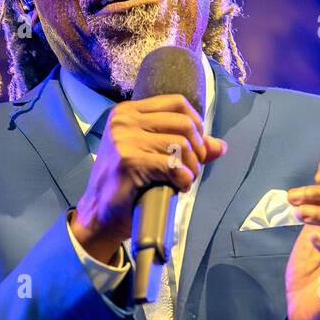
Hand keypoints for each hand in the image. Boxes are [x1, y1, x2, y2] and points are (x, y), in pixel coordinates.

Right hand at [70, 95, 226, 264]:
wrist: (98, 216)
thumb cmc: (125, 187)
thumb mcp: (153, 158)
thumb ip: (185, 148)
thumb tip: (220, 146)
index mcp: (127, 113)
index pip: (177, 103)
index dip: (196, 124)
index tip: (195, 148)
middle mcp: (124, 121)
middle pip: (184, 123)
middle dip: (197, 149)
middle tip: (191, 169)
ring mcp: (124, 140)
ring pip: (181, 144)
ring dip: (191, 167)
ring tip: (184, 181)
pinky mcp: (129, 161)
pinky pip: (173, 165)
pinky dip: (184, 179)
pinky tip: (179, 187)